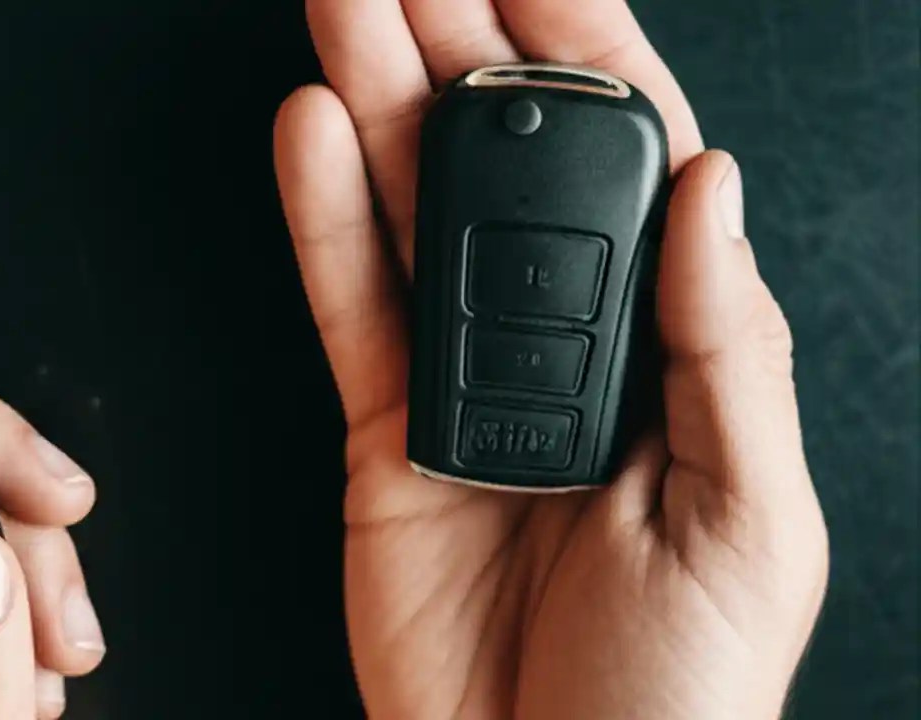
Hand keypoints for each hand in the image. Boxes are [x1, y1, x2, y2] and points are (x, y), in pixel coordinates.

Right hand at [274, 2, 827, 717]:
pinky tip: (311, 139)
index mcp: (675, 358)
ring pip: (415, 220)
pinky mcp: (387, 434)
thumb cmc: (680, 693)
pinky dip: (324, 224)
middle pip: (508, 176)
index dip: (589, 67)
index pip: (638, 174)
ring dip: (379, 110)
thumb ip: (727, 352)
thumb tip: (713, 194)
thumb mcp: (748, 522)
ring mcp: (467, 388)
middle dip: (460, 60)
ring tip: (345, 17)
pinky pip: (351, 309)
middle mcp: (569, 355)